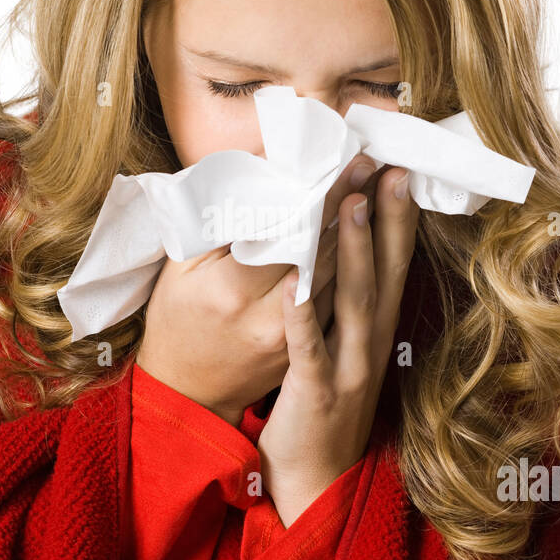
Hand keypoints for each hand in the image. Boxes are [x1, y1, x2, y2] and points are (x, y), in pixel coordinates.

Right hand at [134, 156, 381, 425]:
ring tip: (385, 194)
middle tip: (380, 168)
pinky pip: (336, 305)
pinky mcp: (305, 354)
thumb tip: (259, 180)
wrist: (185, 395)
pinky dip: (356, 270)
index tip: (356, 163)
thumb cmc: (174, 322)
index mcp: (233, 291)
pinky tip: (372, 243)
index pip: (291, 234)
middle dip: (355, 208)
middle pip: (324, 254)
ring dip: (365, 236)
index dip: (327, 198)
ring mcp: (291, 340)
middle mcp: (269, 318)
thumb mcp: (179, 268)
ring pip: (339, 280)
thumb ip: (217, 224)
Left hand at [256, 166, 417, 527]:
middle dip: (387, 219)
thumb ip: (343, 308)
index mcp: (376, 331)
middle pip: (383, 273)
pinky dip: (301, 316)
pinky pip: (307, 348)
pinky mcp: (315, 392)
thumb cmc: (321, 409)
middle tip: (387, 167)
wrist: (315, 482)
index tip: (398, 168)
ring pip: (351, 301)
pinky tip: (293, 284)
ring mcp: (347, 368)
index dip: (398, 218)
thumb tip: (336, 252)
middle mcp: (371, 344)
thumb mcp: (342, 352)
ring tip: (348, 203)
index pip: (393, 265)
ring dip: (353, 251)